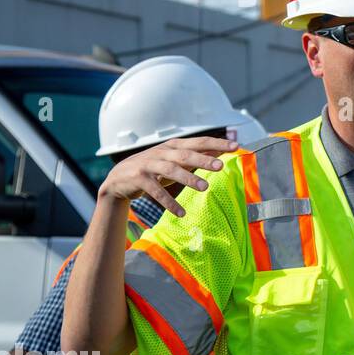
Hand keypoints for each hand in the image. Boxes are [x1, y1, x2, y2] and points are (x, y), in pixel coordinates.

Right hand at [97, 136, 237, 216]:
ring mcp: (149, 165)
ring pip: (171, 170)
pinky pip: (156, 191)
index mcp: (173, 146)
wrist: (118, 179)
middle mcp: (162, 152)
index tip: (235, 146)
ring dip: (188, 178)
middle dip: (203, 159)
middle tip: (220, 166)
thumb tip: (220, 152)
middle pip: (185, 154)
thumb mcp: (174, 160)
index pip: (198, 142)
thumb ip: (195, 156)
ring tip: (205, 188)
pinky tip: (181, 212)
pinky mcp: (139, 179)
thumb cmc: (153, 168)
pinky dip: (169, 202)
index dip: (216, 143)